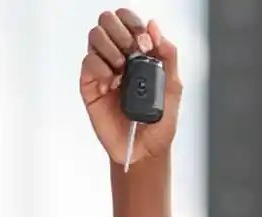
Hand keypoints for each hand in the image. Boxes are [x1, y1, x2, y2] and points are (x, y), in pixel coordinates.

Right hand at [79, 8, 182, 166]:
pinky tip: (110, 85)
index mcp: (138, 52)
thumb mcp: (173, 87)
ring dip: (110, 48)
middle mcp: (118, 56)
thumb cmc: (160, 122)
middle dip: (121, 31)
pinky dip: (100, 68)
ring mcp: (102, 69)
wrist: (146, 150)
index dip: (133, 23)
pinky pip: (88, 62)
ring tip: (121, 70)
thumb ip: (168, 55)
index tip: (144, 43)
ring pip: (95, 36)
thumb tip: (154, 26)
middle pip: (107, 20)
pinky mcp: (89, 85)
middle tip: (132, 53)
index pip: (128, 20)